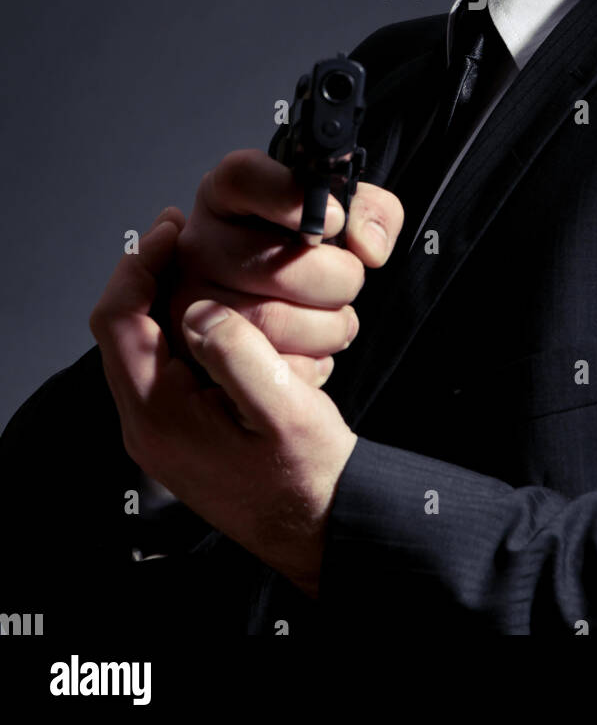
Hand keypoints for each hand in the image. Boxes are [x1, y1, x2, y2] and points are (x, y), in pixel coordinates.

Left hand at [90, 216, 357, 597]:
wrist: (319, 528)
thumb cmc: (306, 477)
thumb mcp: (284, 409)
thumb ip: (237, 354)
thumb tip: (200, 307)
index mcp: (159, 414)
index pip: (119, 319)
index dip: (140, 264)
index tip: (172, 228)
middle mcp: (146, 423)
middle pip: (122, 327)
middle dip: (150, 273)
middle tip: (184, 231)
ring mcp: (159, 430)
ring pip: (141, 344)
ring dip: (166, 297)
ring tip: (202, 259)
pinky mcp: (178, 431)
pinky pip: (162, 364)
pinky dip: (182, 327)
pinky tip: (219, 309)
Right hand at [158, 150, 403, 385]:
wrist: (274, 297)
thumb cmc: (304, 249)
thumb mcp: (339, 213)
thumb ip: (370, 212)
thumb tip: (368, 246)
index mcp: (226, 194)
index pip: (243, 178)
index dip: (293, 197)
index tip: (334, 220)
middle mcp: (198, 243)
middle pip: (277, 264)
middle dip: (338, 280)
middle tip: (348, 281)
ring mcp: (192, 299)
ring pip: (275, 322)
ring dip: (331, 326)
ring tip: (337, 317)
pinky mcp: (202, 353)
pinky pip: (272, 367)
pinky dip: (311, 363)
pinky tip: (315, 346)